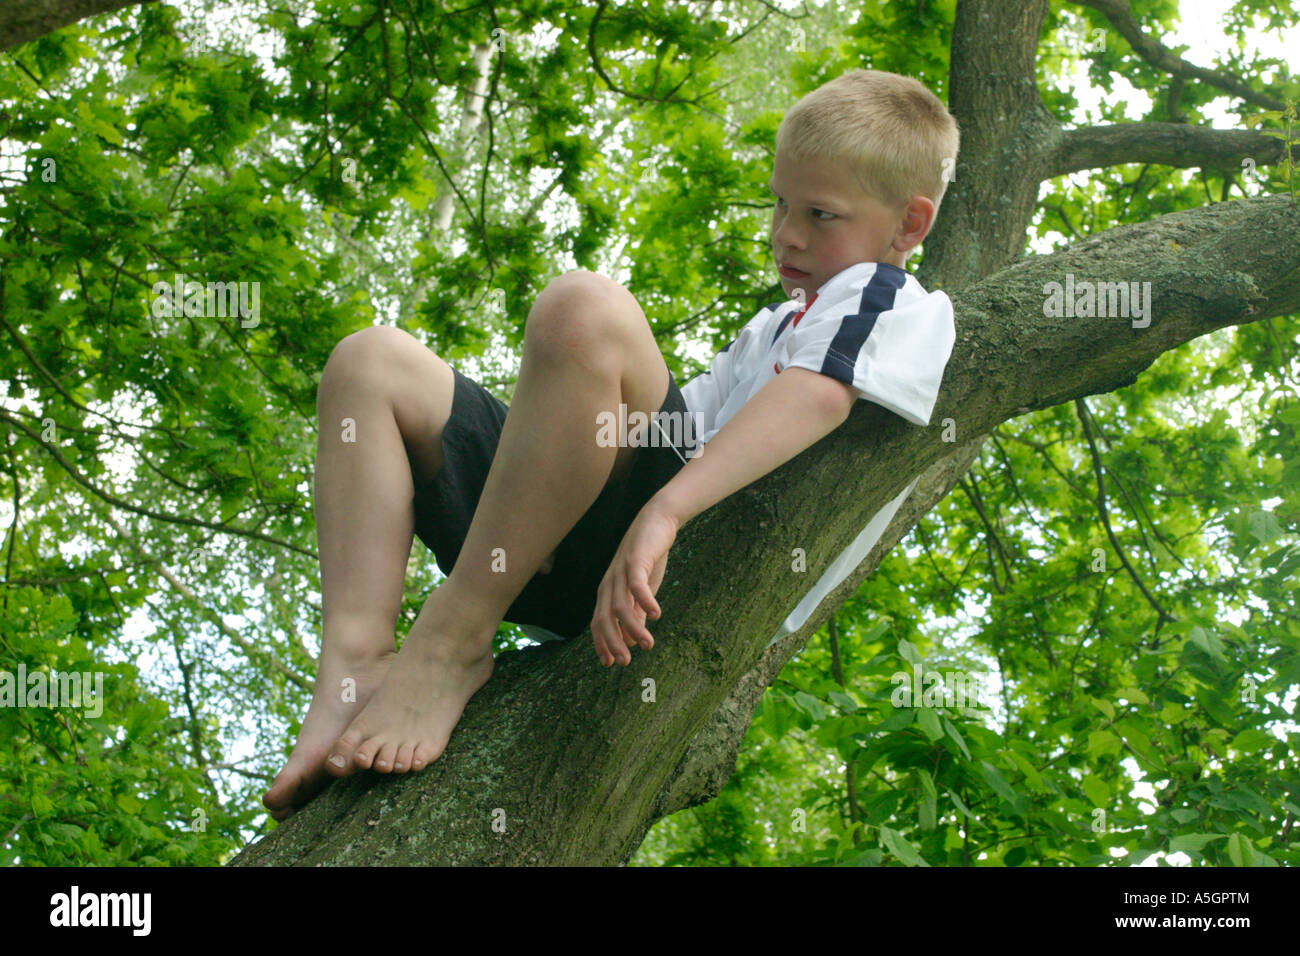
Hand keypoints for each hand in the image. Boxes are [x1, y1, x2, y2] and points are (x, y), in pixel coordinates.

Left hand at [591, 503, 678, 665]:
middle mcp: (609, 583)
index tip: (609, 664)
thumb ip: (636, 612)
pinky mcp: (636, 560)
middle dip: (613, 642)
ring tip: (648, 644)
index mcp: (608, 592)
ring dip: (633, 628)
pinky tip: (657, 614)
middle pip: (605, 618)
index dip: (602, 643)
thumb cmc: (648, 558)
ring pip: (620, 606)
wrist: (656, 522)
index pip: (598, 622)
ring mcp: (620, 572)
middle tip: (626, 661)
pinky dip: (644, 601)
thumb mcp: (641, 590)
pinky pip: (636, 585)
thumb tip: (634, 639)